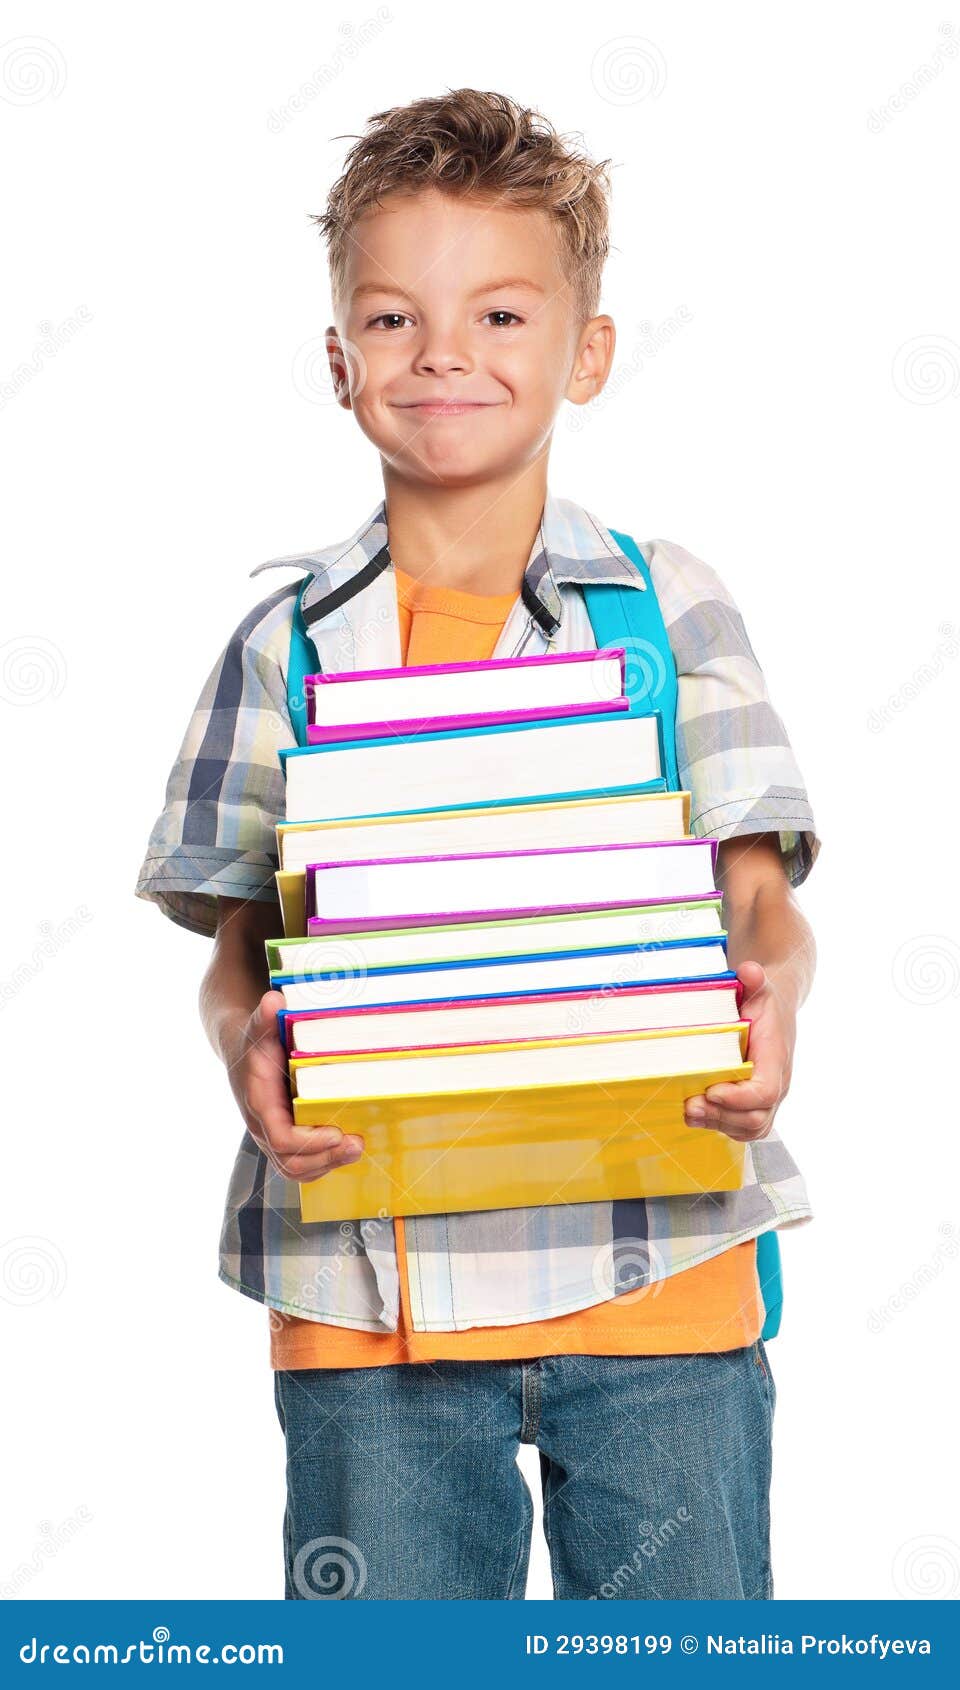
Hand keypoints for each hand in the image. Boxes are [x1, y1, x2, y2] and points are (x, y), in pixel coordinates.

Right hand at [226, 989, 363, 1181]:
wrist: (241, 1053)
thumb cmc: (254, 1042)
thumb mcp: (258, 1027)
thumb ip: (264, 1017)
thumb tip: (273, 1000)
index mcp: (258, 1102)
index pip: (280, 1137)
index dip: (309, 1141)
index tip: (337, 1133)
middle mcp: (262, 1126)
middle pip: (291, 1161)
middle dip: (326, 1158)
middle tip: (358, 1144)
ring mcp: (272, 1136)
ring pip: (296, 1169)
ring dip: (328, 1164)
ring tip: (357, 1148)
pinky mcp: (284, 1139)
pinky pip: (301, 1165)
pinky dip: (323, 1163)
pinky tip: (345, 1150)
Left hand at [683, 960, 793, 1141]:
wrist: (776, 1008)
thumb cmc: (763, 1001)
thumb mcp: (759, 986)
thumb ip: (754, 979)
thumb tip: (748, 971)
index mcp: (776, 1057)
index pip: (766, 1090)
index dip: (739, 1098)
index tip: (711, 1091)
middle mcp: (777, 1081)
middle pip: (757, 1117)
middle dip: (721, 1116)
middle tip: (689, 1106)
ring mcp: (768, 1096)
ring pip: (751, 1128)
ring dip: (718, 1124)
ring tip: (689, 1112)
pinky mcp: (756, 1103)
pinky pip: (745, 1128)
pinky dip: (722, 1127)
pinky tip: (698, 1116)